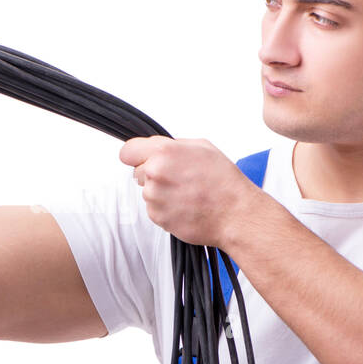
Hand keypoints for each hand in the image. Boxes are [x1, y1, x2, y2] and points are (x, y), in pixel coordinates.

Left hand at [119, 136, 260, 248]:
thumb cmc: (223, 181)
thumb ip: (172, 146)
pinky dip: (166, 208)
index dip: (136, 155)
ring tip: (187, 194)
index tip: (141, 160)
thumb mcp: (202, 147)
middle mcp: (155, 174)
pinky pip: (155, 209)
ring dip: (162, 193)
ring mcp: (154, 197)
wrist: (234, 214)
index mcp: (164, 153)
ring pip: (148, 191)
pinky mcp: (157, 217)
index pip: (128, 151)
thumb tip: (155, 149)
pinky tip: (185, 206)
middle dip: (153, 174)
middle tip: (179, 179)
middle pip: (138, 172)